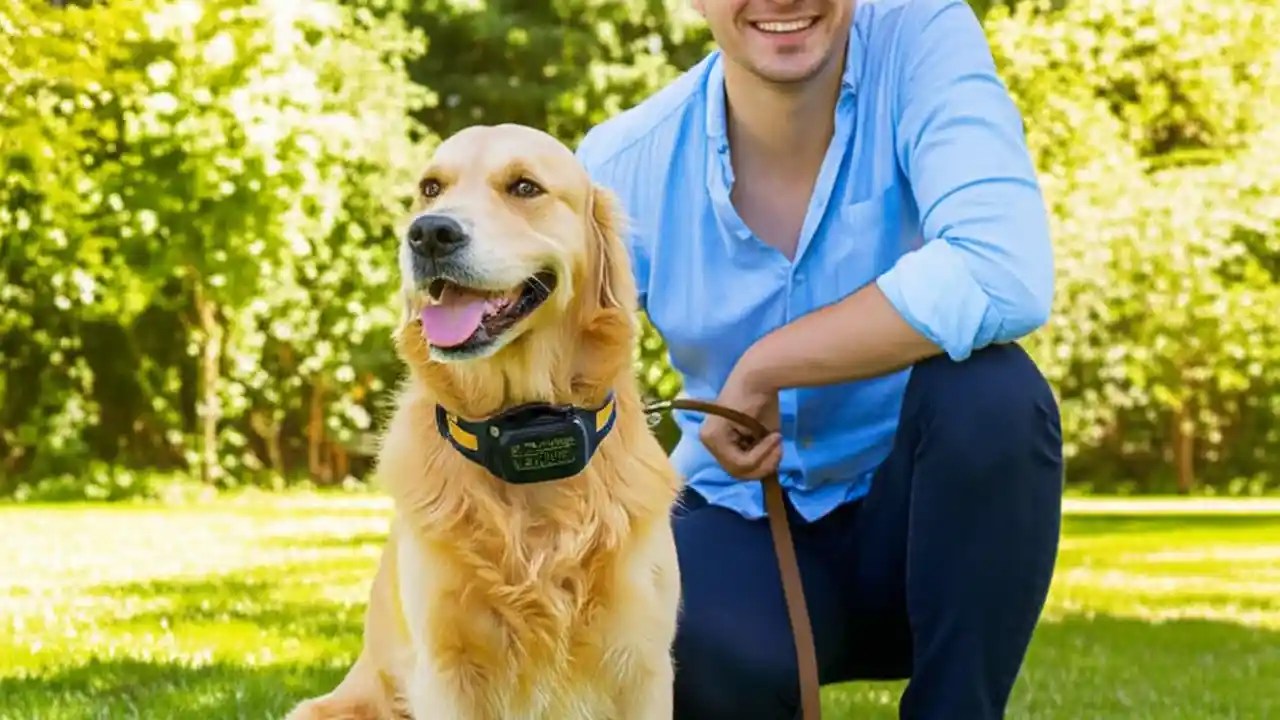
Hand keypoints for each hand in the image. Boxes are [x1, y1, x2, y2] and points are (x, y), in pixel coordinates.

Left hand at [698, 358, 781, 479]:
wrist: (760, 378)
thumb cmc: (762, 402)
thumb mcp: (761, 436)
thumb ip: (759, 455)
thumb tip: (765, 472)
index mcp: (716, 441)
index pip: (737, 468)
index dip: (761, 467)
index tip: (779, 451)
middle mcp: (707, 440)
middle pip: (736, 471)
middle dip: (763, 467)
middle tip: (780, 452)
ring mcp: (708, 438)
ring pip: (738, 469)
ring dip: (764, 460)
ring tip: (778, 442)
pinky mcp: (714, 436)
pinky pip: (740, 460)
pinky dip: (761, 454)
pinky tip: (772, 437)